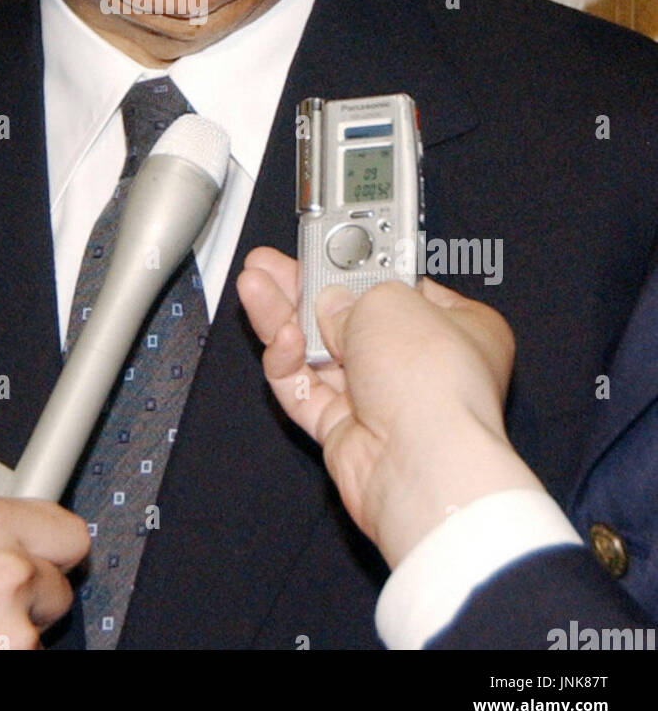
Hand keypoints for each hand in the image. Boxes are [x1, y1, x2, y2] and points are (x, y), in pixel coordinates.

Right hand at [0, 497, 90, 648]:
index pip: (67, 530)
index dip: (50, 547)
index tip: (43, 555)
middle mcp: (9, 569)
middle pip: (58, 582)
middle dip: (31, 592)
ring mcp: (11, 627)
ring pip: (39, 628)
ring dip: (10, 630)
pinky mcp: (7, 663)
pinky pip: (20, 657)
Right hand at [237, 247, 542, 567]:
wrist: (422, 464)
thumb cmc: (434, 382)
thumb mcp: (388, 300)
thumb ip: (349, 292)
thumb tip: (327, 301)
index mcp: (457, 327)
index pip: (399, 285)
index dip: (358, 264)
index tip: (323, 245)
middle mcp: (422, 366)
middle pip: (350, 318)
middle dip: (306, 290)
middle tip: (271, 265)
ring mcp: (384, 401)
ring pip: (320, 352)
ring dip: (285, 319)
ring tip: (254, 285)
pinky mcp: (348, 433)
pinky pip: (307, 391)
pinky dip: (288, 364)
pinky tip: (278, 335)